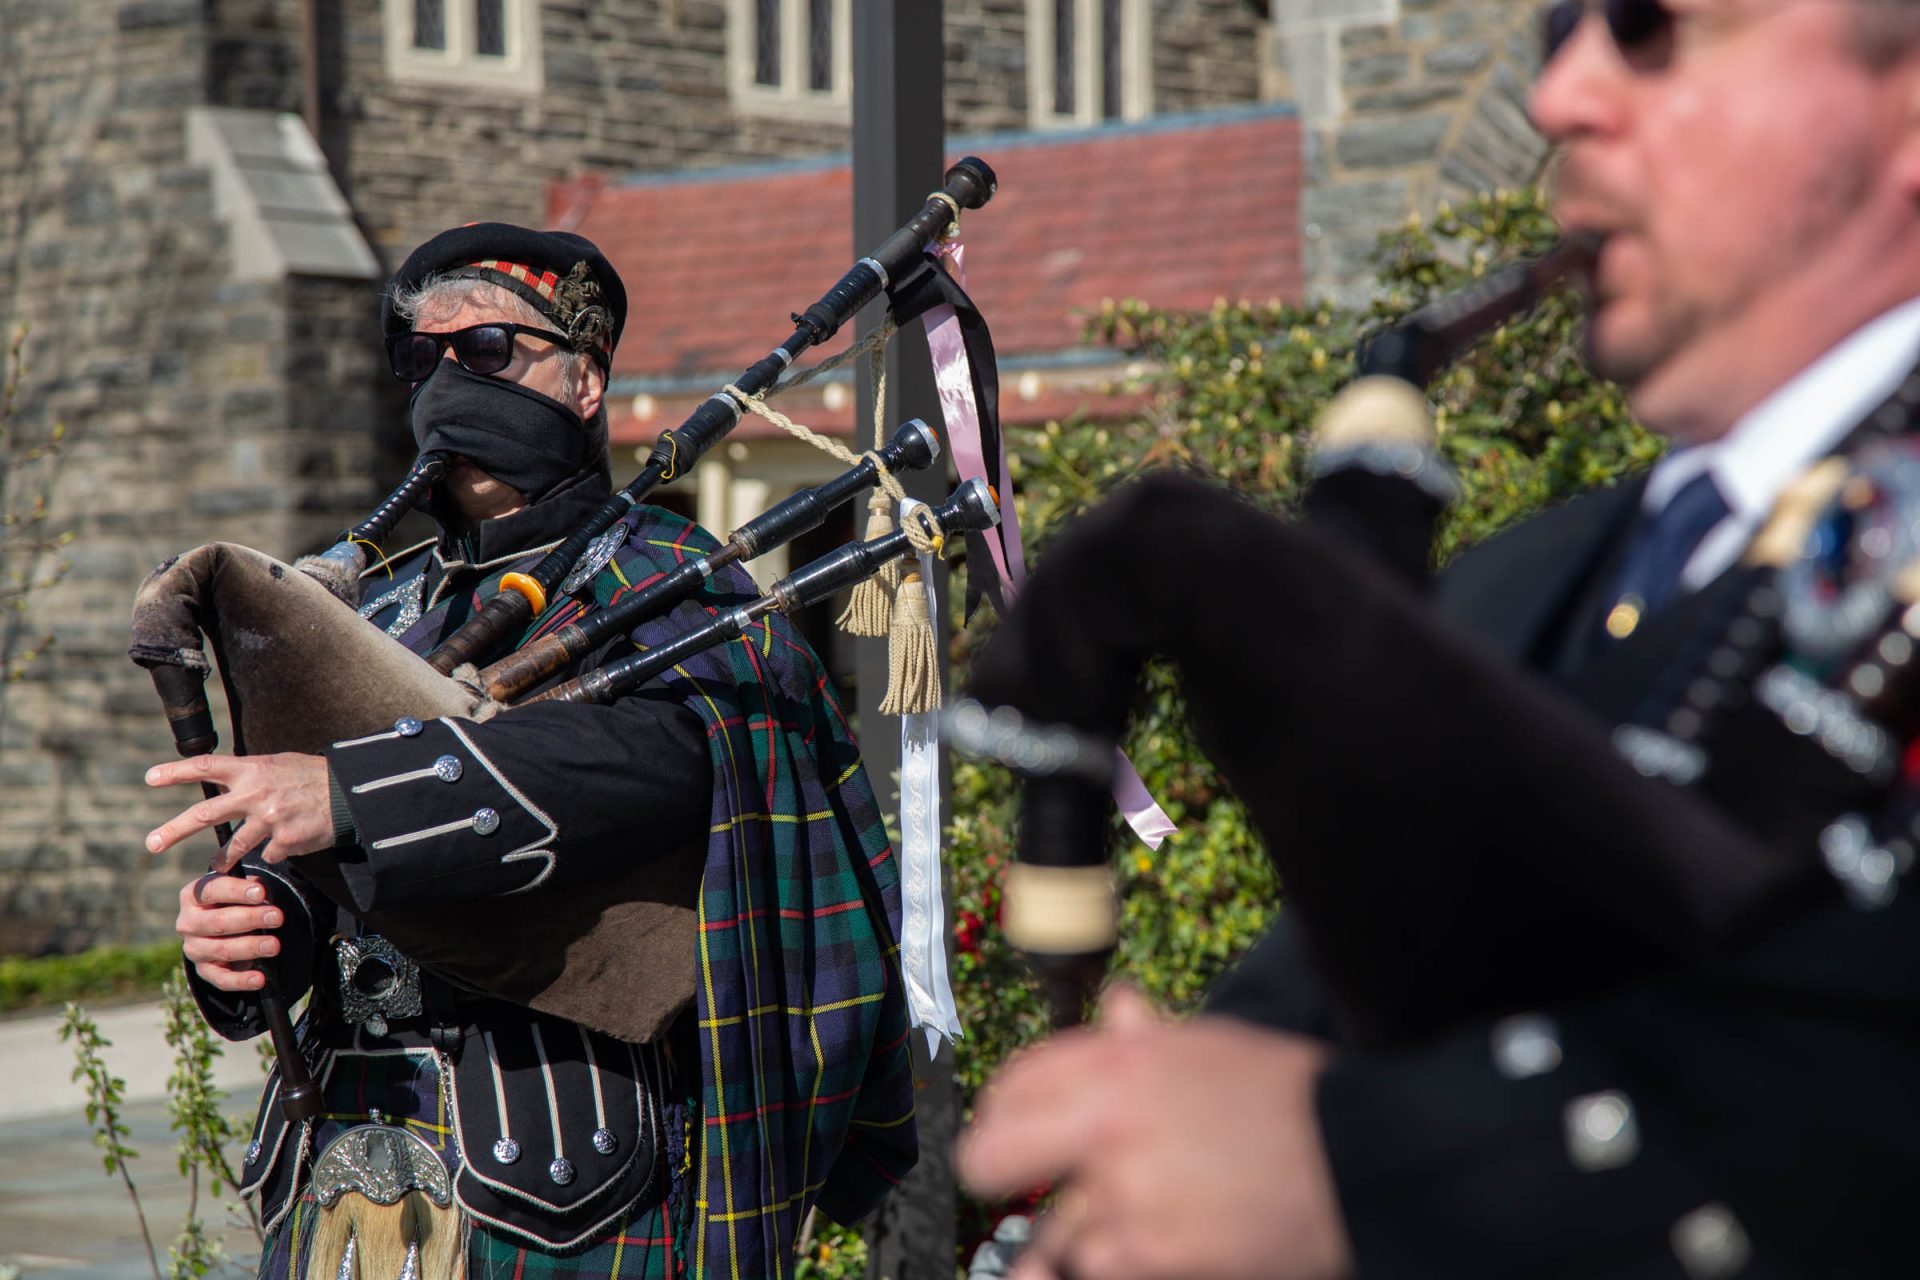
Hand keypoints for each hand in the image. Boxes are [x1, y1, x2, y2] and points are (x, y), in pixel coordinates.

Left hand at [145, 752, 334, 869]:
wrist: (352, 796)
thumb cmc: (314, 777)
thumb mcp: (280, 765)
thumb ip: (252, 775)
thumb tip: (227, 781)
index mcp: (253, 769)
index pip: (206, 766)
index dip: (176, 772)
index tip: (150, 779)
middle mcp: (256, 794)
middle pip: (205, 814)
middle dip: (174, 830)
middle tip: (152, 844)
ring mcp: (270, 820)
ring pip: (234, 847)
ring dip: (222, 859)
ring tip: (215, 867)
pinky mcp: (285, 842)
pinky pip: (270, 854)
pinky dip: (275, 852)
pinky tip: (291, 843)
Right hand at [175, 872, 283, 991]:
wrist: (226, 925)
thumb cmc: (236, 900)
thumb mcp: (242, 887)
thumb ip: (252, 886)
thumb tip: (262, 890)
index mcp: (193, 896)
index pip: (212, 890)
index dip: (236, 891)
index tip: (261, 892)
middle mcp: (188, 923)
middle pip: (218, 922)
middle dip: (250, 919)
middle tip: (277, 917)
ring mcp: (194, 949)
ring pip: (222, 950)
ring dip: (250, 947)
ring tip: (273, 945)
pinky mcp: (204, 970)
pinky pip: (221, 979)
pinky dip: (240, 980)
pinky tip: (259, 979)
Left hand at [958, 985, 1352, 1279]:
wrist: (1360, 1158)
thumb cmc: (1287, 1096)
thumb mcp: (1210, 1046)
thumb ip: (1142, 1039)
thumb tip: (1115, 1007)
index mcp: (1117, 1063)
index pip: (1013, 1086)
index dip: (1006, 1110)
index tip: (1015, 1128)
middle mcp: (1107, 1125)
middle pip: (989, 1158)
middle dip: (995, 1170)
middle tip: (1018, 1181)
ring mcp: (1125, 1198)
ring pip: (1050, 1229)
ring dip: (1078, 1229)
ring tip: (1135, 1212)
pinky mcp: (1152, 1257)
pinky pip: (1097, 1265)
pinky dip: (1117, 1260)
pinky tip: (1159, 1239)